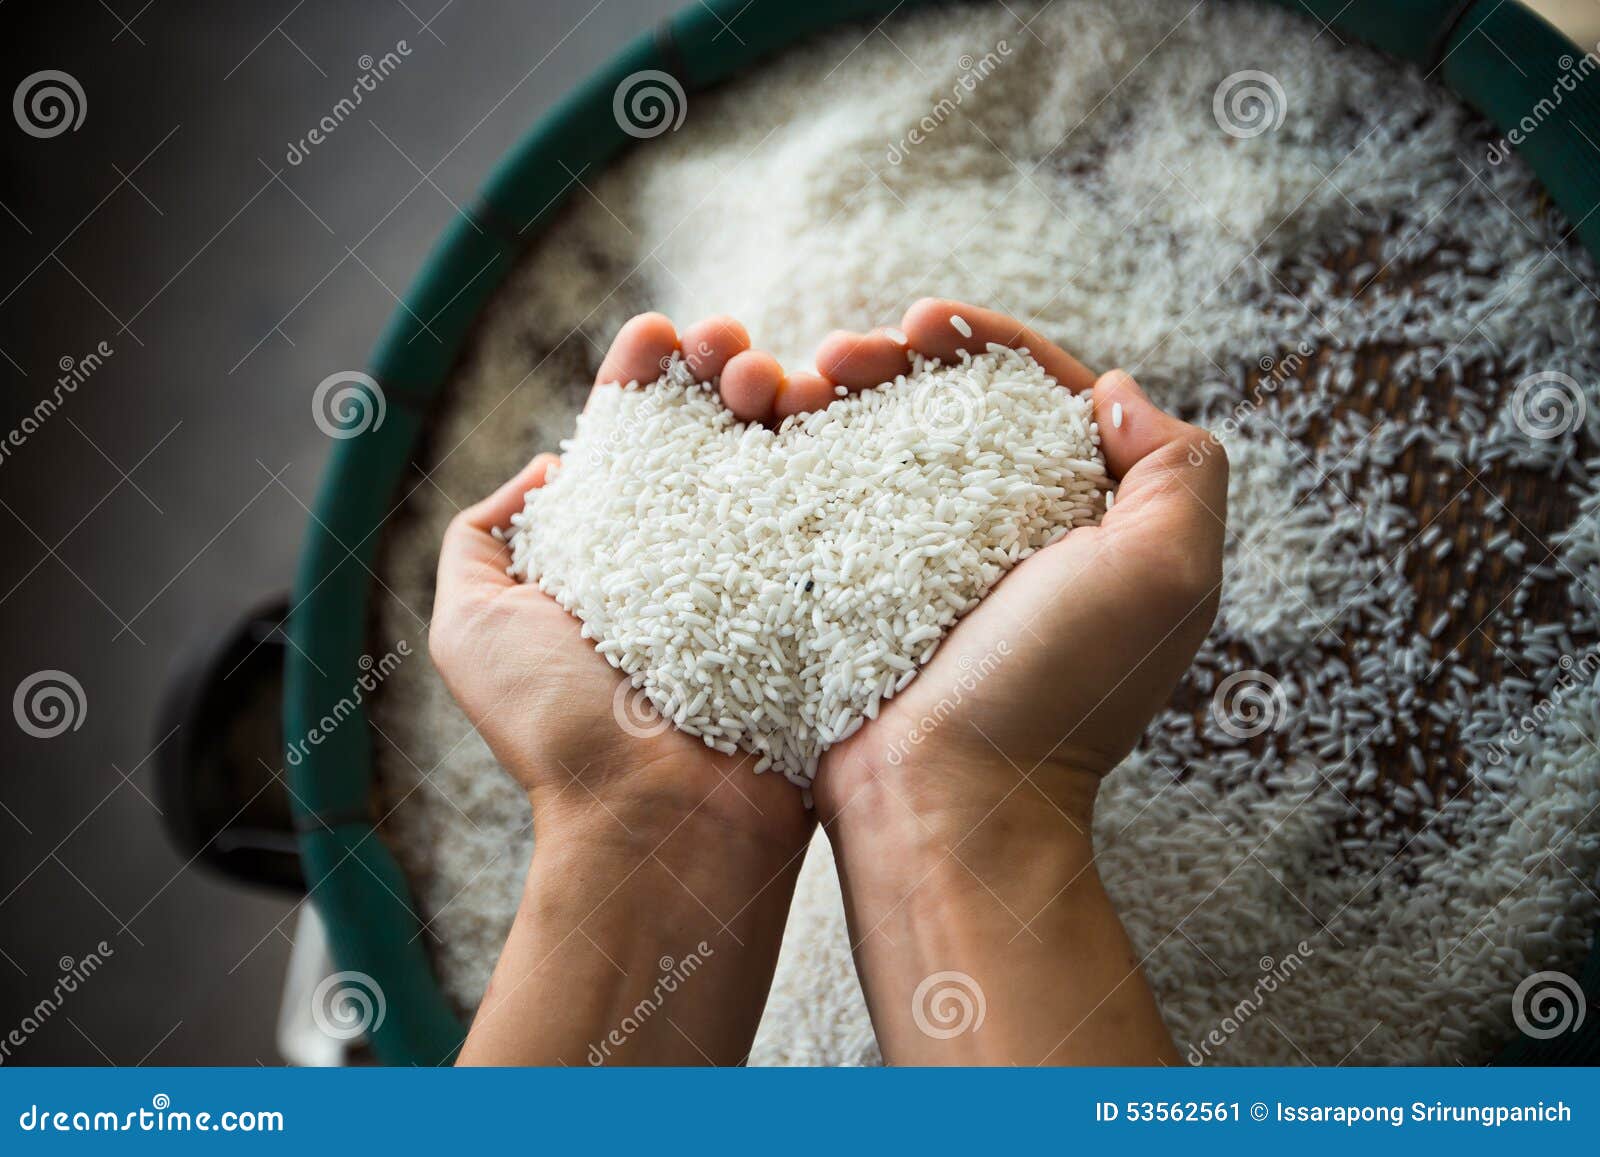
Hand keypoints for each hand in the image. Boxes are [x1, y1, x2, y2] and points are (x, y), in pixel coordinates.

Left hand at [429, 313, 817, 853]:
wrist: (662, 823)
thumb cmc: (559, 730)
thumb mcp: (472, 626)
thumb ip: (482, 540)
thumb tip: (548, 471)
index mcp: (616, 551)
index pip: (634, 436)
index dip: (645, 375)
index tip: (658, 336)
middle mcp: (693, 555)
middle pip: (717, 430)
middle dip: (724, 368)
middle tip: (729, 349)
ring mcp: (766, 575)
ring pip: (786, 453)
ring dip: (786, 392)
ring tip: (780, 378)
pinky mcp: (829, 602)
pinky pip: (848, 510)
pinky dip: (849, 448)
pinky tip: (843, 404)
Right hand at [810, 298, 1227, 836]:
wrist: (945, 800)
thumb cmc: (1059, 693)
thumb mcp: (1167, 576)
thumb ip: (1178, 468)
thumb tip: (1115, 394)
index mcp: (1089, 517)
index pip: (1044, 392)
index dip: (988, 341)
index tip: (924, 321)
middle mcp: (1013, 532)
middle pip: (957, 407)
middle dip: (900, 358)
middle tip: (848, 352)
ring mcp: (934, 563)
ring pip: (888, 444)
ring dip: (845, 395)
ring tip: (802, 384)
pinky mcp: (866, 591)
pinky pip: (839, 499)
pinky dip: (812, 454)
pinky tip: (780, 429)